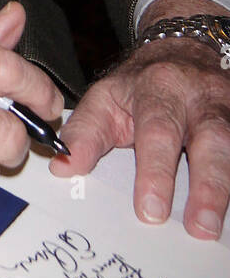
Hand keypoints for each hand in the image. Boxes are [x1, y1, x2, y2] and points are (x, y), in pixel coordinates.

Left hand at [50, 7, 229, 239]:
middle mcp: (199, 100)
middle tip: (197, 227)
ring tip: (212, 228)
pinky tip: (228, 211)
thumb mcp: (107, 97)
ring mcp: (227, 110)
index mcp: (159, 89)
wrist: (185, 49)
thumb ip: (86, 132)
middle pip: (211, 140)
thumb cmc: (142, 83)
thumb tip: (63, 169)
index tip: (150, 211)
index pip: (157, 130)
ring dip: (224, 188)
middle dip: (207, 186)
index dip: (154, 172)